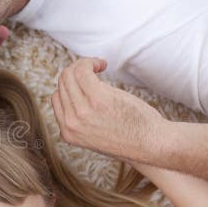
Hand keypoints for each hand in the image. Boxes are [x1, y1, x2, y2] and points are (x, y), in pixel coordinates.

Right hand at [51, 58, 165, 161]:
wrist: (150, 144)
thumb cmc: (130, 138)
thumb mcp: (95, 135)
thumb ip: (82, 120)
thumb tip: (75, 92)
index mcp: (68, 132)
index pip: (57, 98)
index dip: (71, 85)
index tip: (88, 82)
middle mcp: (70, 123)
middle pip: (62, 84)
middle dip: (76, 71)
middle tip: (95, 70)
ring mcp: (81, 111)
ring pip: (69, 75)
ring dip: (83, 65)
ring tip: (99, 66)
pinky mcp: (97, 98)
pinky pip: (82, 70)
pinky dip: (90, 62)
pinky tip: (102, 65)